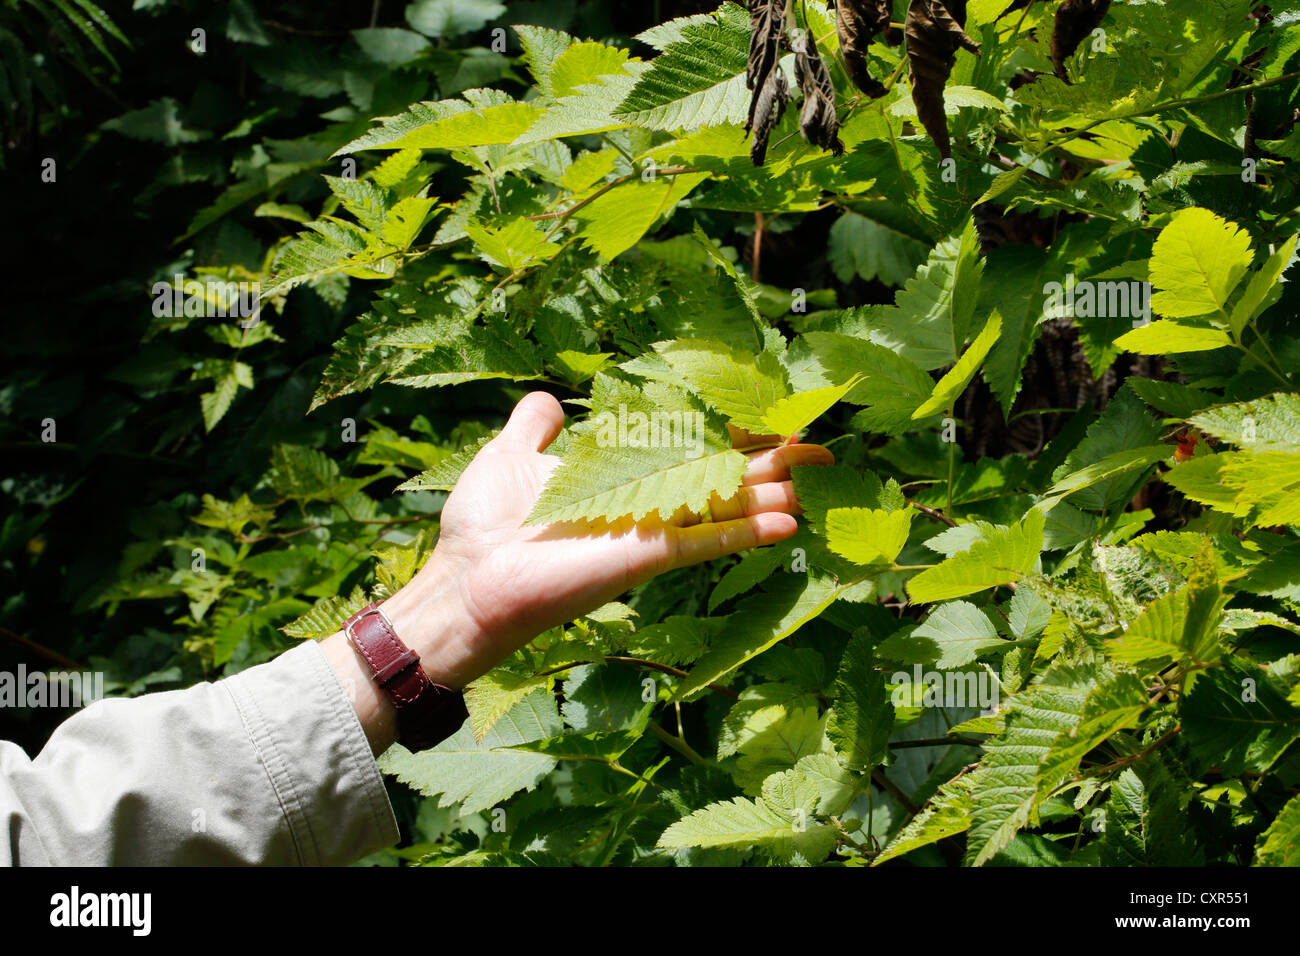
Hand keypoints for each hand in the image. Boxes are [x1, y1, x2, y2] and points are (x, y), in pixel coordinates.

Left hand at [326, 391, 833, 752]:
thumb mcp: (509, 456)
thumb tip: (547, 402)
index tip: (768, 415)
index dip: (725, 432)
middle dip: (767, 463)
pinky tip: (788, 522)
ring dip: (772, 493)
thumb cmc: (483, 524)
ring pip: (724, 506)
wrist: (465, 578)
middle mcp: (642, 505)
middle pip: (717, 478)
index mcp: (619, 478)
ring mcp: (648, 532)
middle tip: (819, 449)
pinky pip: (706, 542)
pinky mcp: (645, 558)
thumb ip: (534, 429)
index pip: (683, 449)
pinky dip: (746, 531)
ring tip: (819, 478)